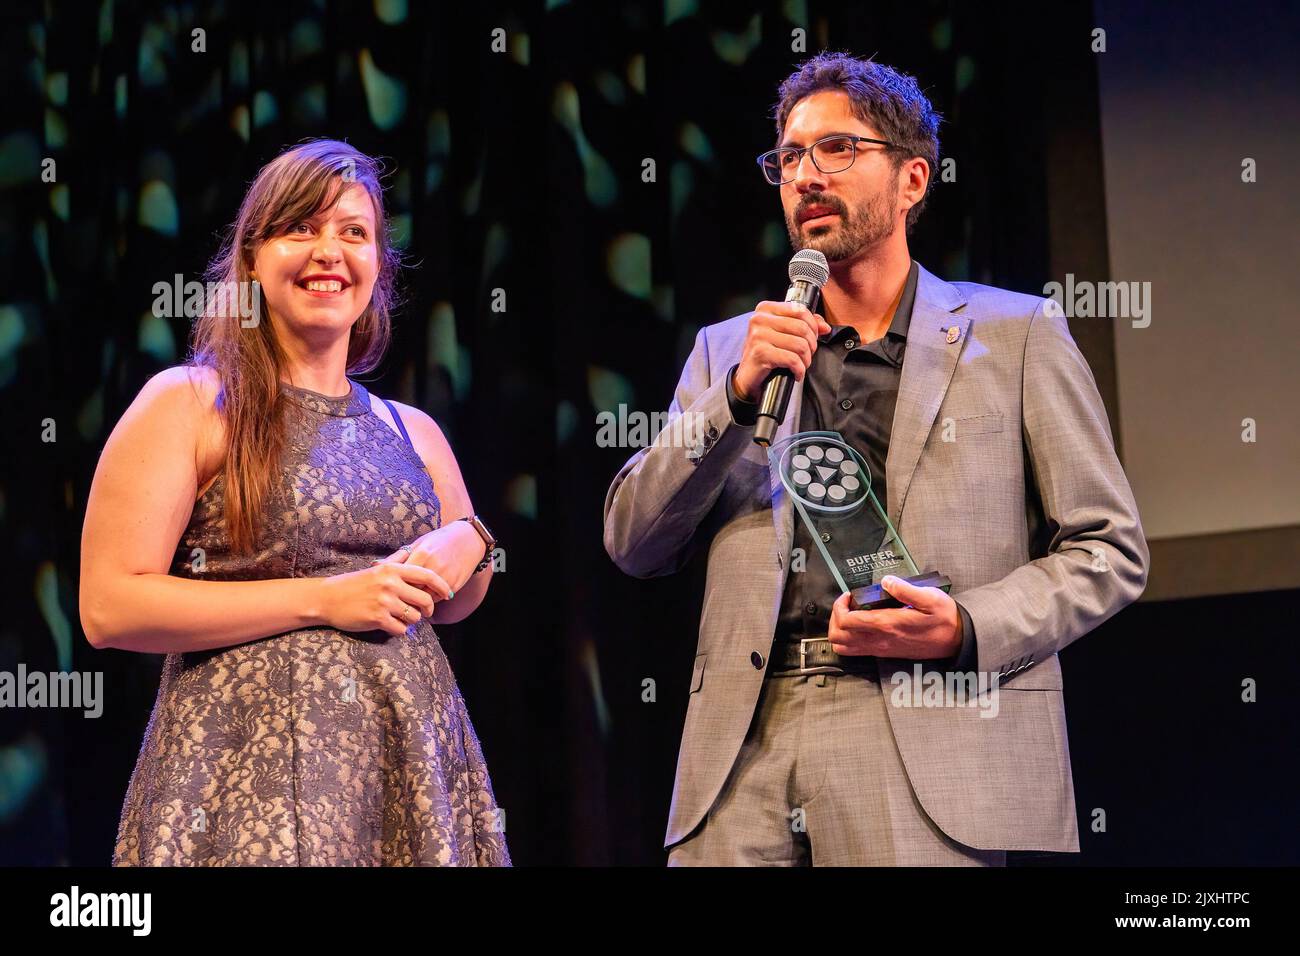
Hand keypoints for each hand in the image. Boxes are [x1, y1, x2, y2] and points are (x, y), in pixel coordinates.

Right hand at [318, 561, 452, 636]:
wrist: (327, 598)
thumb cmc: (353, 585)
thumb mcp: (377, 570)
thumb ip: (398, 567)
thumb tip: (416, 564)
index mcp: (392, 570)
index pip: (427, 576)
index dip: (442, 586)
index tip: (448, 594)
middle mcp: (391, 584)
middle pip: (425, 600)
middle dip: (428, 609)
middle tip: (424, 613)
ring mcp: (384, 602)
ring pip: (414, 617)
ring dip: (411, 621)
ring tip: (401, 618)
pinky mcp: (378, 618)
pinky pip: (401, 629)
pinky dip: (399, 630)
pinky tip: (390, 626)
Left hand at [379, 520, 483, 596]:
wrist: (468, 540)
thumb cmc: (438, 541)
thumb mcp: (418, 544)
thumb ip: (397, 557)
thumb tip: (374, 565)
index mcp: (422, 554)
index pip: (402, 576)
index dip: (392, 587)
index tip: (384, 592)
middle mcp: (434, 566)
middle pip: (412, 589)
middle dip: (402, 598)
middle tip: (393, 603)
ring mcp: (446, 576)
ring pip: (425, 597)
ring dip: (415, 602)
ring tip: (406, 605)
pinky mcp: (454, 584)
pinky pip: (437, 598)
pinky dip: (428, 600)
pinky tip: (422, 600)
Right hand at [732, 301, 831, 401]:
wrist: (748, 375)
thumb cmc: (766, 353)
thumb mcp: (783, 334)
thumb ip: (804, 325)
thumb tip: (825, 327)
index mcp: (765, 309)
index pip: (800, 310)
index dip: (813, 326)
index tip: (812, 338)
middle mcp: (759, 319)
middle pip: (802, 328)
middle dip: (811, 345)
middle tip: (807, 355)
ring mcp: (758, 336)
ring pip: (799, 345)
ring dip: (806, 359)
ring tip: (801, 365)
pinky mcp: (760, 353)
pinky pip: (792, 360)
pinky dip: (799, 370)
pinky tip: (796, 373)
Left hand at [828, 576, 961, 659]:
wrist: (957, 641)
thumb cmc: (945, 618)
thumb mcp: (931, 598)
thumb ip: (906, 589)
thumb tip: (887, 581)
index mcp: (887, 625)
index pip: (847, 621)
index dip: (839, 607)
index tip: (848, 595)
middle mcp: (880, 640)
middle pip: (838, 637)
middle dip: (835, 618)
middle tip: (846, 604)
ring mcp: (881, 649)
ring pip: (844, 647)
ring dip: (839, 630)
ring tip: (850, 614)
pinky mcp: (885, 653)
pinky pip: (856, 651)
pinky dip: (848, 638)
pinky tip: (860, 624)